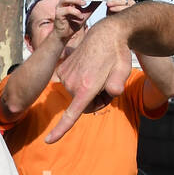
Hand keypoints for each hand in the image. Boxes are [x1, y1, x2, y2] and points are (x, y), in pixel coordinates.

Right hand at [46, 15, 133, 142]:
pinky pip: (73, 86)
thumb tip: (113, 91)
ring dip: (89, 90)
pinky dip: (82, 82)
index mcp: (86, 87)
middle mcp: (72, 83)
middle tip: (108, 84)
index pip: (72, 114)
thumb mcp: (124, 70)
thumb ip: (119, 84)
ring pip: (78, 96)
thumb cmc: (117, 54)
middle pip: (85, 106)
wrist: (104, 33)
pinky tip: (90, 68)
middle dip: (97, 100)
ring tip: (100, 73)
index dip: (61, 130)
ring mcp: (65, 76)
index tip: (49, 141)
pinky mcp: (62, 70)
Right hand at [51, 0, 95, 46]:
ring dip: (76, 0)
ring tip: (84, 3)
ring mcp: (60, 8)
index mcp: (70, 0)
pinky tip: (80, 16)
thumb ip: (92, 6)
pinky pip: (66, 10)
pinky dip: (74, 12)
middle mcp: (64, 2)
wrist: (65, 35)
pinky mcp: (58, 15)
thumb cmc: (74, 23)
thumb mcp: (85, 13)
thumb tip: (101, 0)